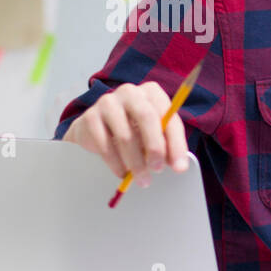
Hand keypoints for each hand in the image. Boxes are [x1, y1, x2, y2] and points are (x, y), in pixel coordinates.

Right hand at [63, 81, 189, 187]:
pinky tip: (122, 173)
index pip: (168, 115)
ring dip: (135, 162)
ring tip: (141, 179)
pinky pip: (105, 144)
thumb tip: (179, 166)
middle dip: (155, 148)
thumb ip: (167, 145)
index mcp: (151, 92)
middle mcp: (130, 92)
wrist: (96, 127)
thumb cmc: (132, 128)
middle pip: (146, 118)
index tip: (179, 167)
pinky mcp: (90, 117)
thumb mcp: (154, 133)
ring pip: (125, 135)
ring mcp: (108, 102)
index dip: (176, 143)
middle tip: (157, 170)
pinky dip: (116, 163)